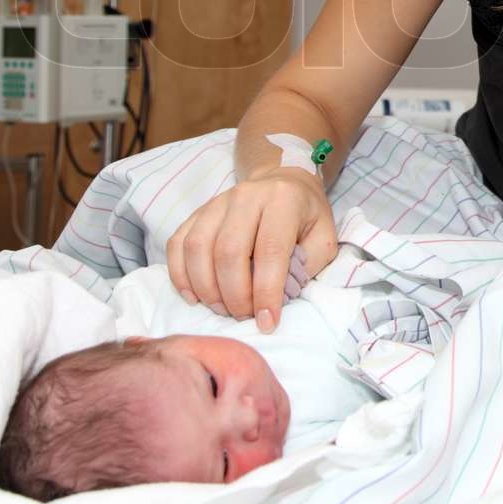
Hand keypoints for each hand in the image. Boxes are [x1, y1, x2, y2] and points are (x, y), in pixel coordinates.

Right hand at [165, 168, 337, 331]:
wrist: (284, 180)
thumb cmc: (306, 216)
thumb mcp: (324, 238)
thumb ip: (306, 266)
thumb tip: (277, 298)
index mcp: (283, 200)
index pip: (269, 251)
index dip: (266, 292)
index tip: (267, 323)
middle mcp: (246, 196)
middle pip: (228, 252)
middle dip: (234, 295)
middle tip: (244, 316)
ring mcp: (217, 202)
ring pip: (197, 248)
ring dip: (206, 289)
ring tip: (223, 309)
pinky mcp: (198, 212)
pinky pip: (178, 243)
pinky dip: (180, 275)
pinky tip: (195, 297)